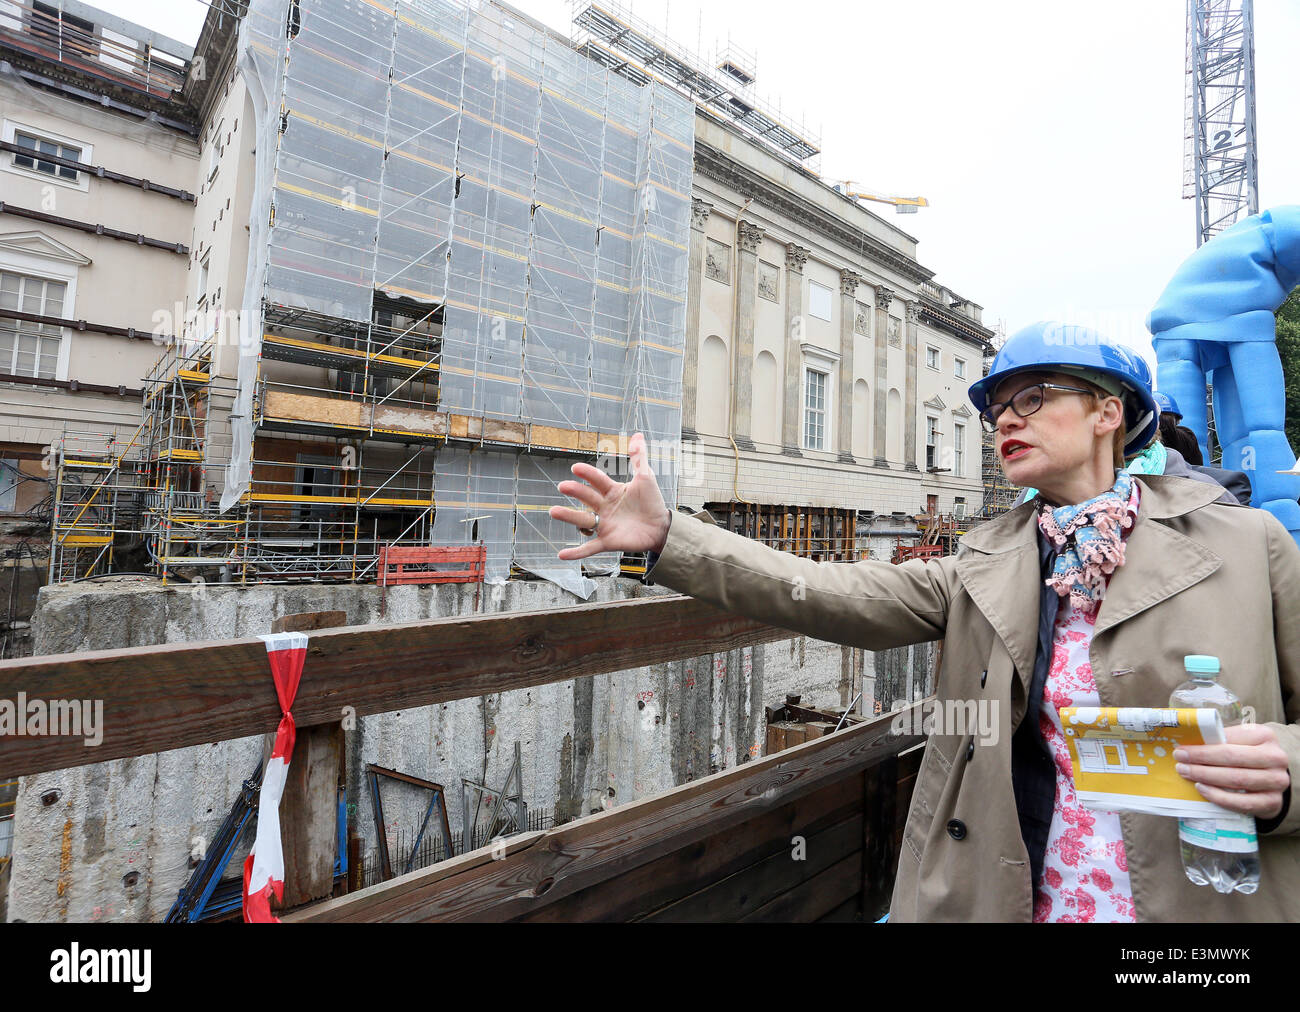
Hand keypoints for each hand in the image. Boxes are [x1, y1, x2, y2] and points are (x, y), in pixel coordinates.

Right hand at [550, 432, 670, 560]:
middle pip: (587, 498)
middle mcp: (604, 507)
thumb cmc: (652, 502)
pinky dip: (576, 553)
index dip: (587, 474)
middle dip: (576, 491)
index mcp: (612, 491)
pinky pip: (589, 547)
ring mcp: (604, 524)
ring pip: (583, 520)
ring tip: (553, 512)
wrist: (662, 527)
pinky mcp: (608, 541)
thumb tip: (638, 435)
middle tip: (563, 486)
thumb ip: (639, 457)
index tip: (575, 468)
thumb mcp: (646, 478)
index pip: (597, 480)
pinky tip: (562, 555)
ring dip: (569, 516)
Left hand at [1174, 723, 1291, 820]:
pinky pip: (1243, 802)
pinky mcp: (1273, 802)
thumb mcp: (1239, 741)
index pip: (1229, 740)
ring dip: (1206, 777)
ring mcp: (1277, 781)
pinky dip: (1219, 797)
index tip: (1181, 749)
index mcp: (1265, 736)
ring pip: (1237, 779)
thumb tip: (1186, 744)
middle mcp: (1276, 758)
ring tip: (1187, 773)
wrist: (1271, 779)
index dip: (1203, 746)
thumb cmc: (1247, 755)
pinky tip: (1202, 789)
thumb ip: (1219, 740)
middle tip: (1180, 762)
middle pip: (1233, 758)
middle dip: (1202, 760)